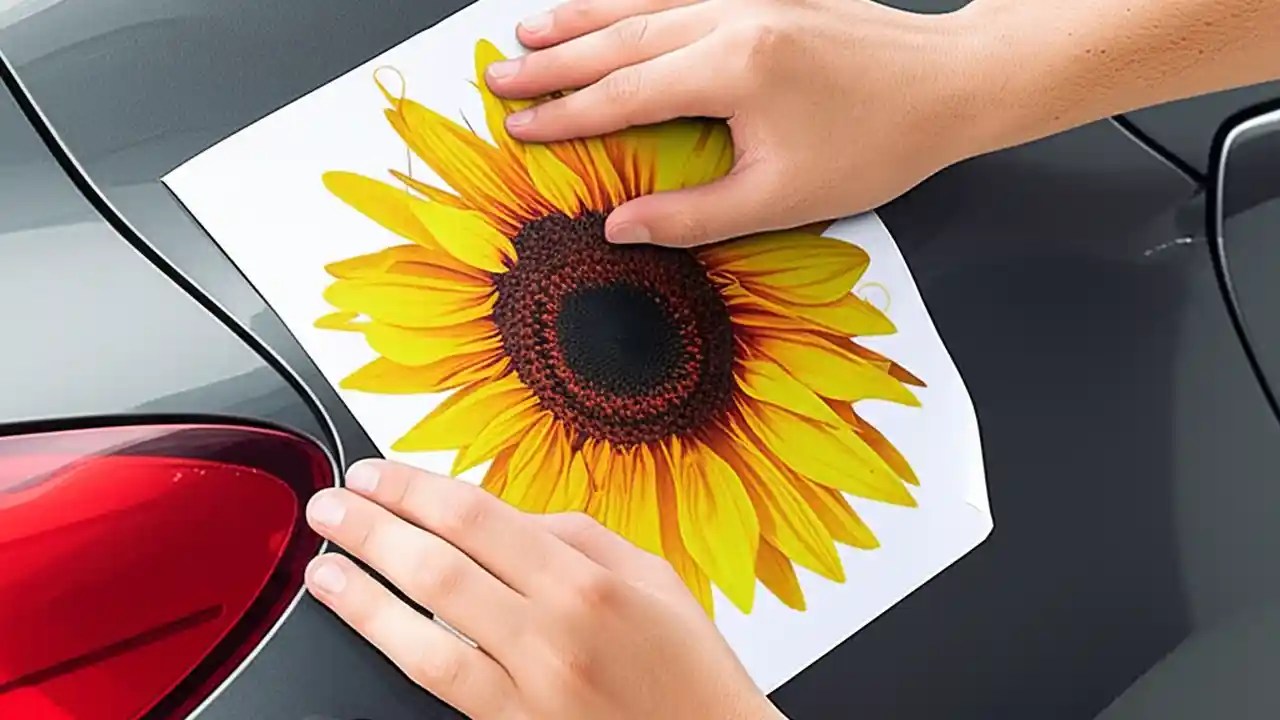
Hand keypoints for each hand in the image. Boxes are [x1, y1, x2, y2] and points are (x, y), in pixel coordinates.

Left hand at [304, 459, 783, 719]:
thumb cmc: (689, 671)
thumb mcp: (654, 577)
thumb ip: (576, 536)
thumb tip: (503, 515)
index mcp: (588, 582)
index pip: (475, 517)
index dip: (412, 490)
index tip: (375, 474)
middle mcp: (552, 634)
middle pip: (436, 565)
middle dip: (371, 527)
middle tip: (331, 505)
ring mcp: (527, 690)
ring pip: (421, 631)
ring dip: (362, 592)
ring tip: (324, 565)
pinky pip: (439, 683)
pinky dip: (393, 645)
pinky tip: (366, 621)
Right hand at [484, 0, 997, 246]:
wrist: (951, 83)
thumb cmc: (878, 143)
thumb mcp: (783, 198)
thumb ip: (692, 216)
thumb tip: (620, 228)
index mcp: (734, 68)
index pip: (624, 94)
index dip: (566, 115)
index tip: (520, 128)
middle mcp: (733, 18)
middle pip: (621, 39)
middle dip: (556, 61)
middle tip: (500, 77)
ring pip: (645, 4)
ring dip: (584, 17)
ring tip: (532, 31)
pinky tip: (611, 3)